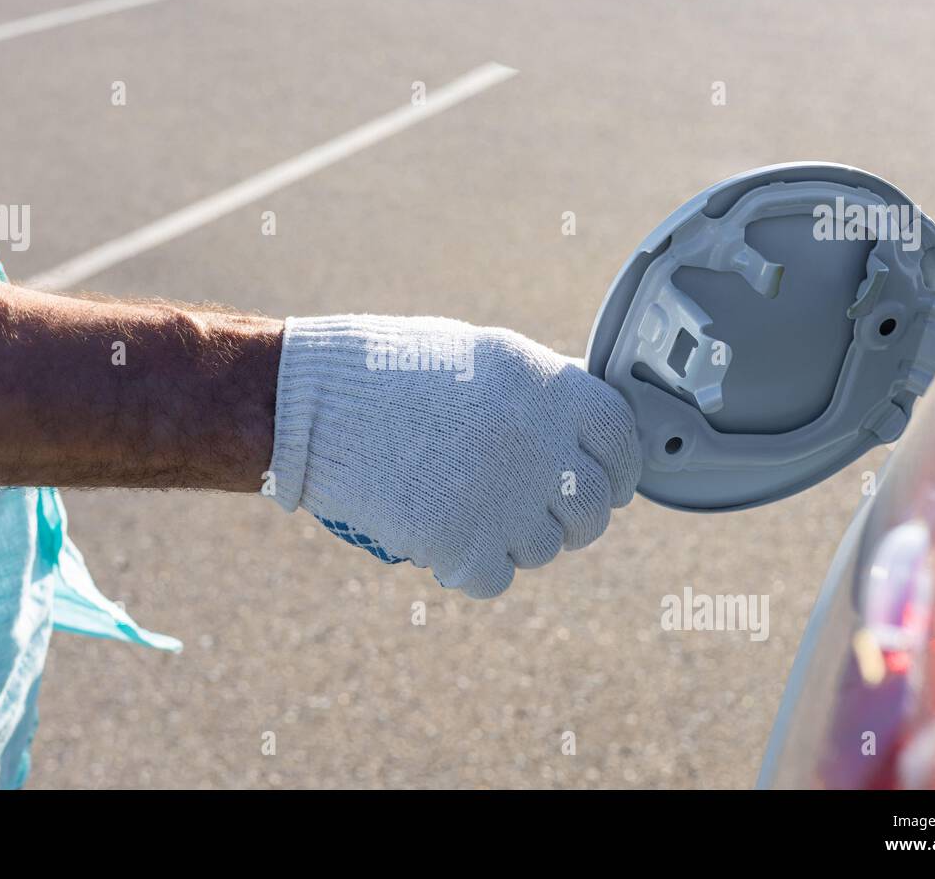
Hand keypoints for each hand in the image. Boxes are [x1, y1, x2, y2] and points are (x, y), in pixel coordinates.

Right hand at [265, 315, 640, 596]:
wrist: (312, 400)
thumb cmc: (391, 371)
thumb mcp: (483, 357)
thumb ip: (543, 393)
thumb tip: (592, 429)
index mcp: (549, 390)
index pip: (622, 443)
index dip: (619, 469)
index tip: (608, 483)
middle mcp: (539, 443)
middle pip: (592, 508)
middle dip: (572, 517)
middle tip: (538, 512)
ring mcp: (503, 497)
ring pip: (545, 548)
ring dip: (517, 540)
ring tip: (474, 513)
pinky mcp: (462, 542)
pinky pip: (496, 577)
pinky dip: (474, 567)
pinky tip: (446, 539)